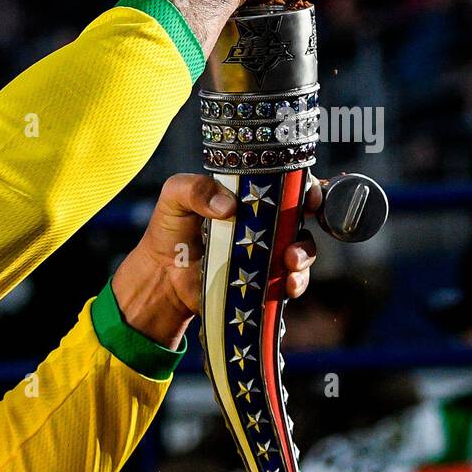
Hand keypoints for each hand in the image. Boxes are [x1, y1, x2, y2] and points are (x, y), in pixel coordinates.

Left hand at [110, 173, 321, 348]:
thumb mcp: (175, 197)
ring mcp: (266, 253)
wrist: (161, 276)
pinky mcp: (263, 281)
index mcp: (248, 197)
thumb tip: (226, 205)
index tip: (307, 196)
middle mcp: (264, 223)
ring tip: (289, 263)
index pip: (287, 185)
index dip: (305, 187)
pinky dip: (295, 284)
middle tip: (293, 235)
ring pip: (302, 251)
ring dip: (304, 256)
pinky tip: (287, 285)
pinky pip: (290, 282)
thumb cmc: (170, 230)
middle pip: (301, 218)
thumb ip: (195, 188)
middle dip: (309, 225)